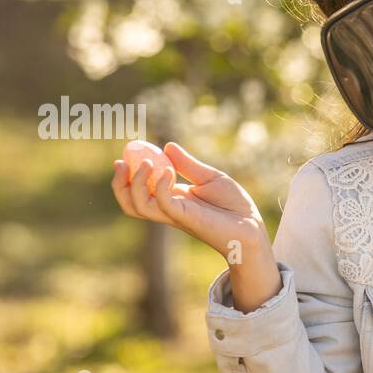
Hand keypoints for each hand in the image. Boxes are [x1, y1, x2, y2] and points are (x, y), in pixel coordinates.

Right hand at [111, 141, 281, 312]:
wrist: (252, 226)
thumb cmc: (234, 206)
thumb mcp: (210, 178)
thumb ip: (188, 165)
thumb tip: (167, 146)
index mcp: (172, 199)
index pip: (139, 191)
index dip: (127, 176)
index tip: (124, 155)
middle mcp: (169, 209)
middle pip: (130, 203)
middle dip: (120, 184)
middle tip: (121, 163)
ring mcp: (176, 215)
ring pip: (139, 207)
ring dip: (136, 184)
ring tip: (146, 163)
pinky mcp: (187, 219)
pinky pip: (164, 204)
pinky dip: (160, 187)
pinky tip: (168, 172)